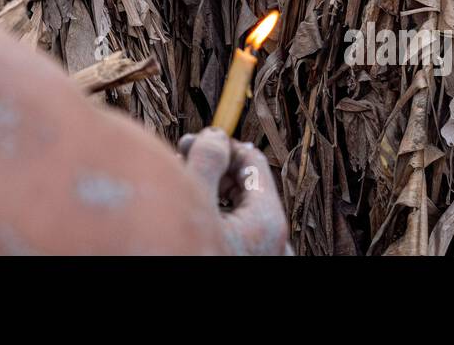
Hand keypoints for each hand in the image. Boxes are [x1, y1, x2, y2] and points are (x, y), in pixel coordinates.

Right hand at [178, 128, 288, 255]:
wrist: (180, 318)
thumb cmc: (183, 253)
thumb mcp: (195, 203)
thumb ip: (208, 163)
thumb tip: (215, 135)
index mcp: (268, 221)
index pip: (253, 161)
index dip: (222, 145)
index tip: (193, 141)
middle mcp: (273, 241)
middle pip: (247, 186)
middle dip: (214, 169)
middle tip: (181, 160)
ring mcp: (260, 255)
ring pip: (238, 210)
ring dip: (211, 193)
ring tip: (180, 187)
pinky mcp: (244, 261)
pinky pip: (235, 232)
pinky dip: (215, 218)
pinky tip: (191, 216)